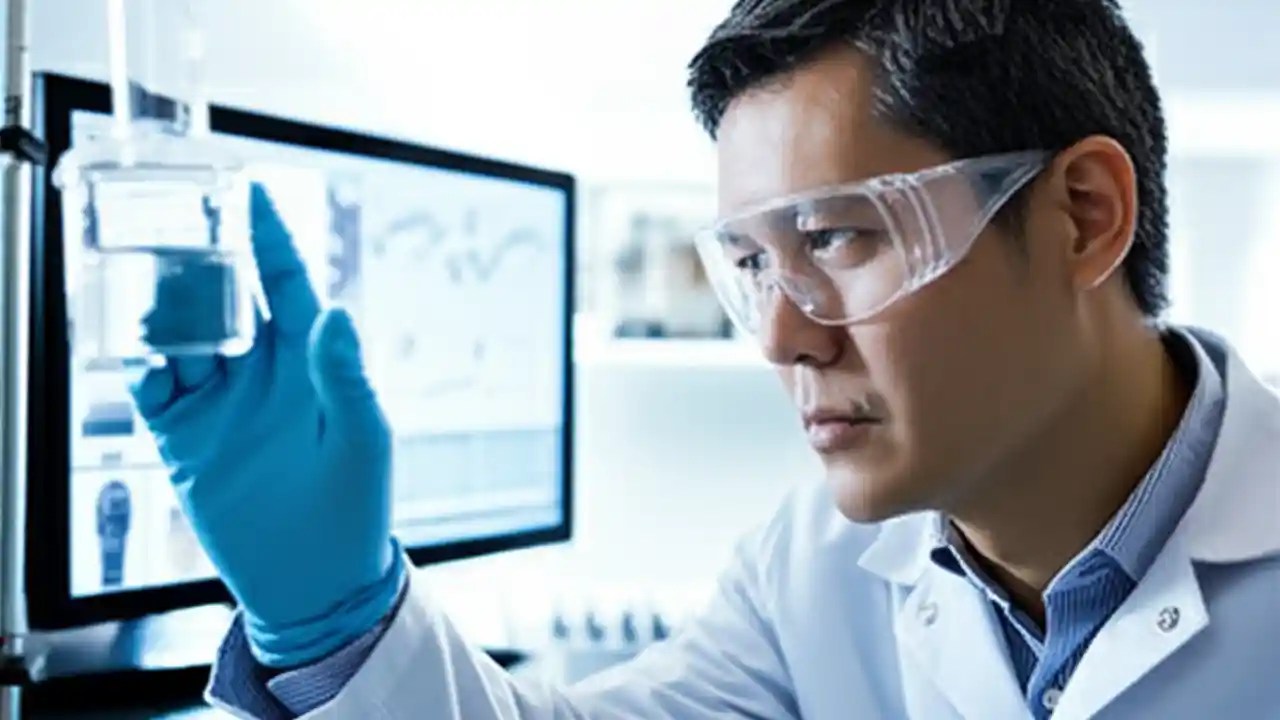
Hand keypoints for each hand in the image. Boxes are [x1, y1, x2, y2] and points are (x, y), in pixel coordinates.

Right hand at [131, 184, 402, 666]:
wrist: (312, 578)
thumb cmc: (355, 504)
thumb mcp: (360, 437)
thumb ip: (343, 376)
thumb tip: (337, 311)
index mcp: (309, 360)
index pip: (286, 283)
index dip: (267, 237)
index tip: (249, 191)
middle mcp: (260, 371)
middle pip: (221, 297)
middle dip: (199, 267)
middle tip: (177, 238)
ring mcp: (219, 401)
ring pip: (180, 335)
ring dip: (165, 314)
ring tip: (158, 306)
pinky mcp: (184, 437)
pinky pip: (154, 391)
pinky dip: (144, 371)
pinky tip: (150, 367)